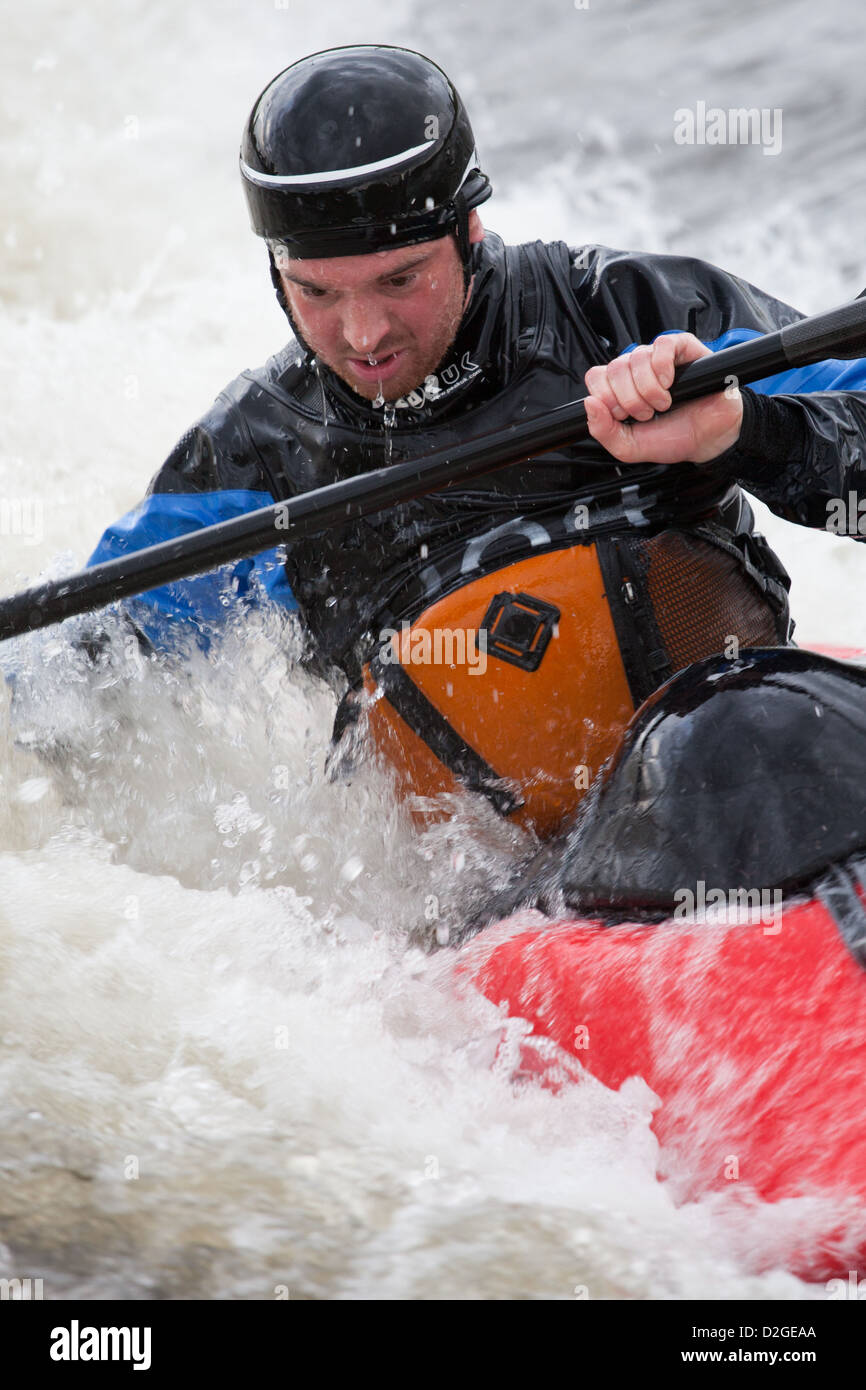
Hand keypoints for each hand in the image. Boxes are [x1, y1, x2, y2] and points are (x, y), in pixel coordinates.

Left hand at [583, 332, 742, 464]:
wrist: (709, 440)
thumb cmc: (673, 438)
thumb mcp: (630, 447)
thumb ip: (604, 432)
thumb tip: (589, 403)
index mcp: (621, 388)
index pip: (596, 376)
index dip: (606, 397)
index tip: (623, 416)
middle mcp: (637, 370)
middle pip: (615, 368)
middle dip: (629, 399)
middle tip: (648, 414)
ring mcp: (659, 357)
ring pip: (637, 357)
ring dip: (648, 388)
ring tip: (664, 404)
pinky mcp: (683, 349)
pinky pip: (663, 344)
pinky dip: (662, 366)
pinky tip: (669, 383)